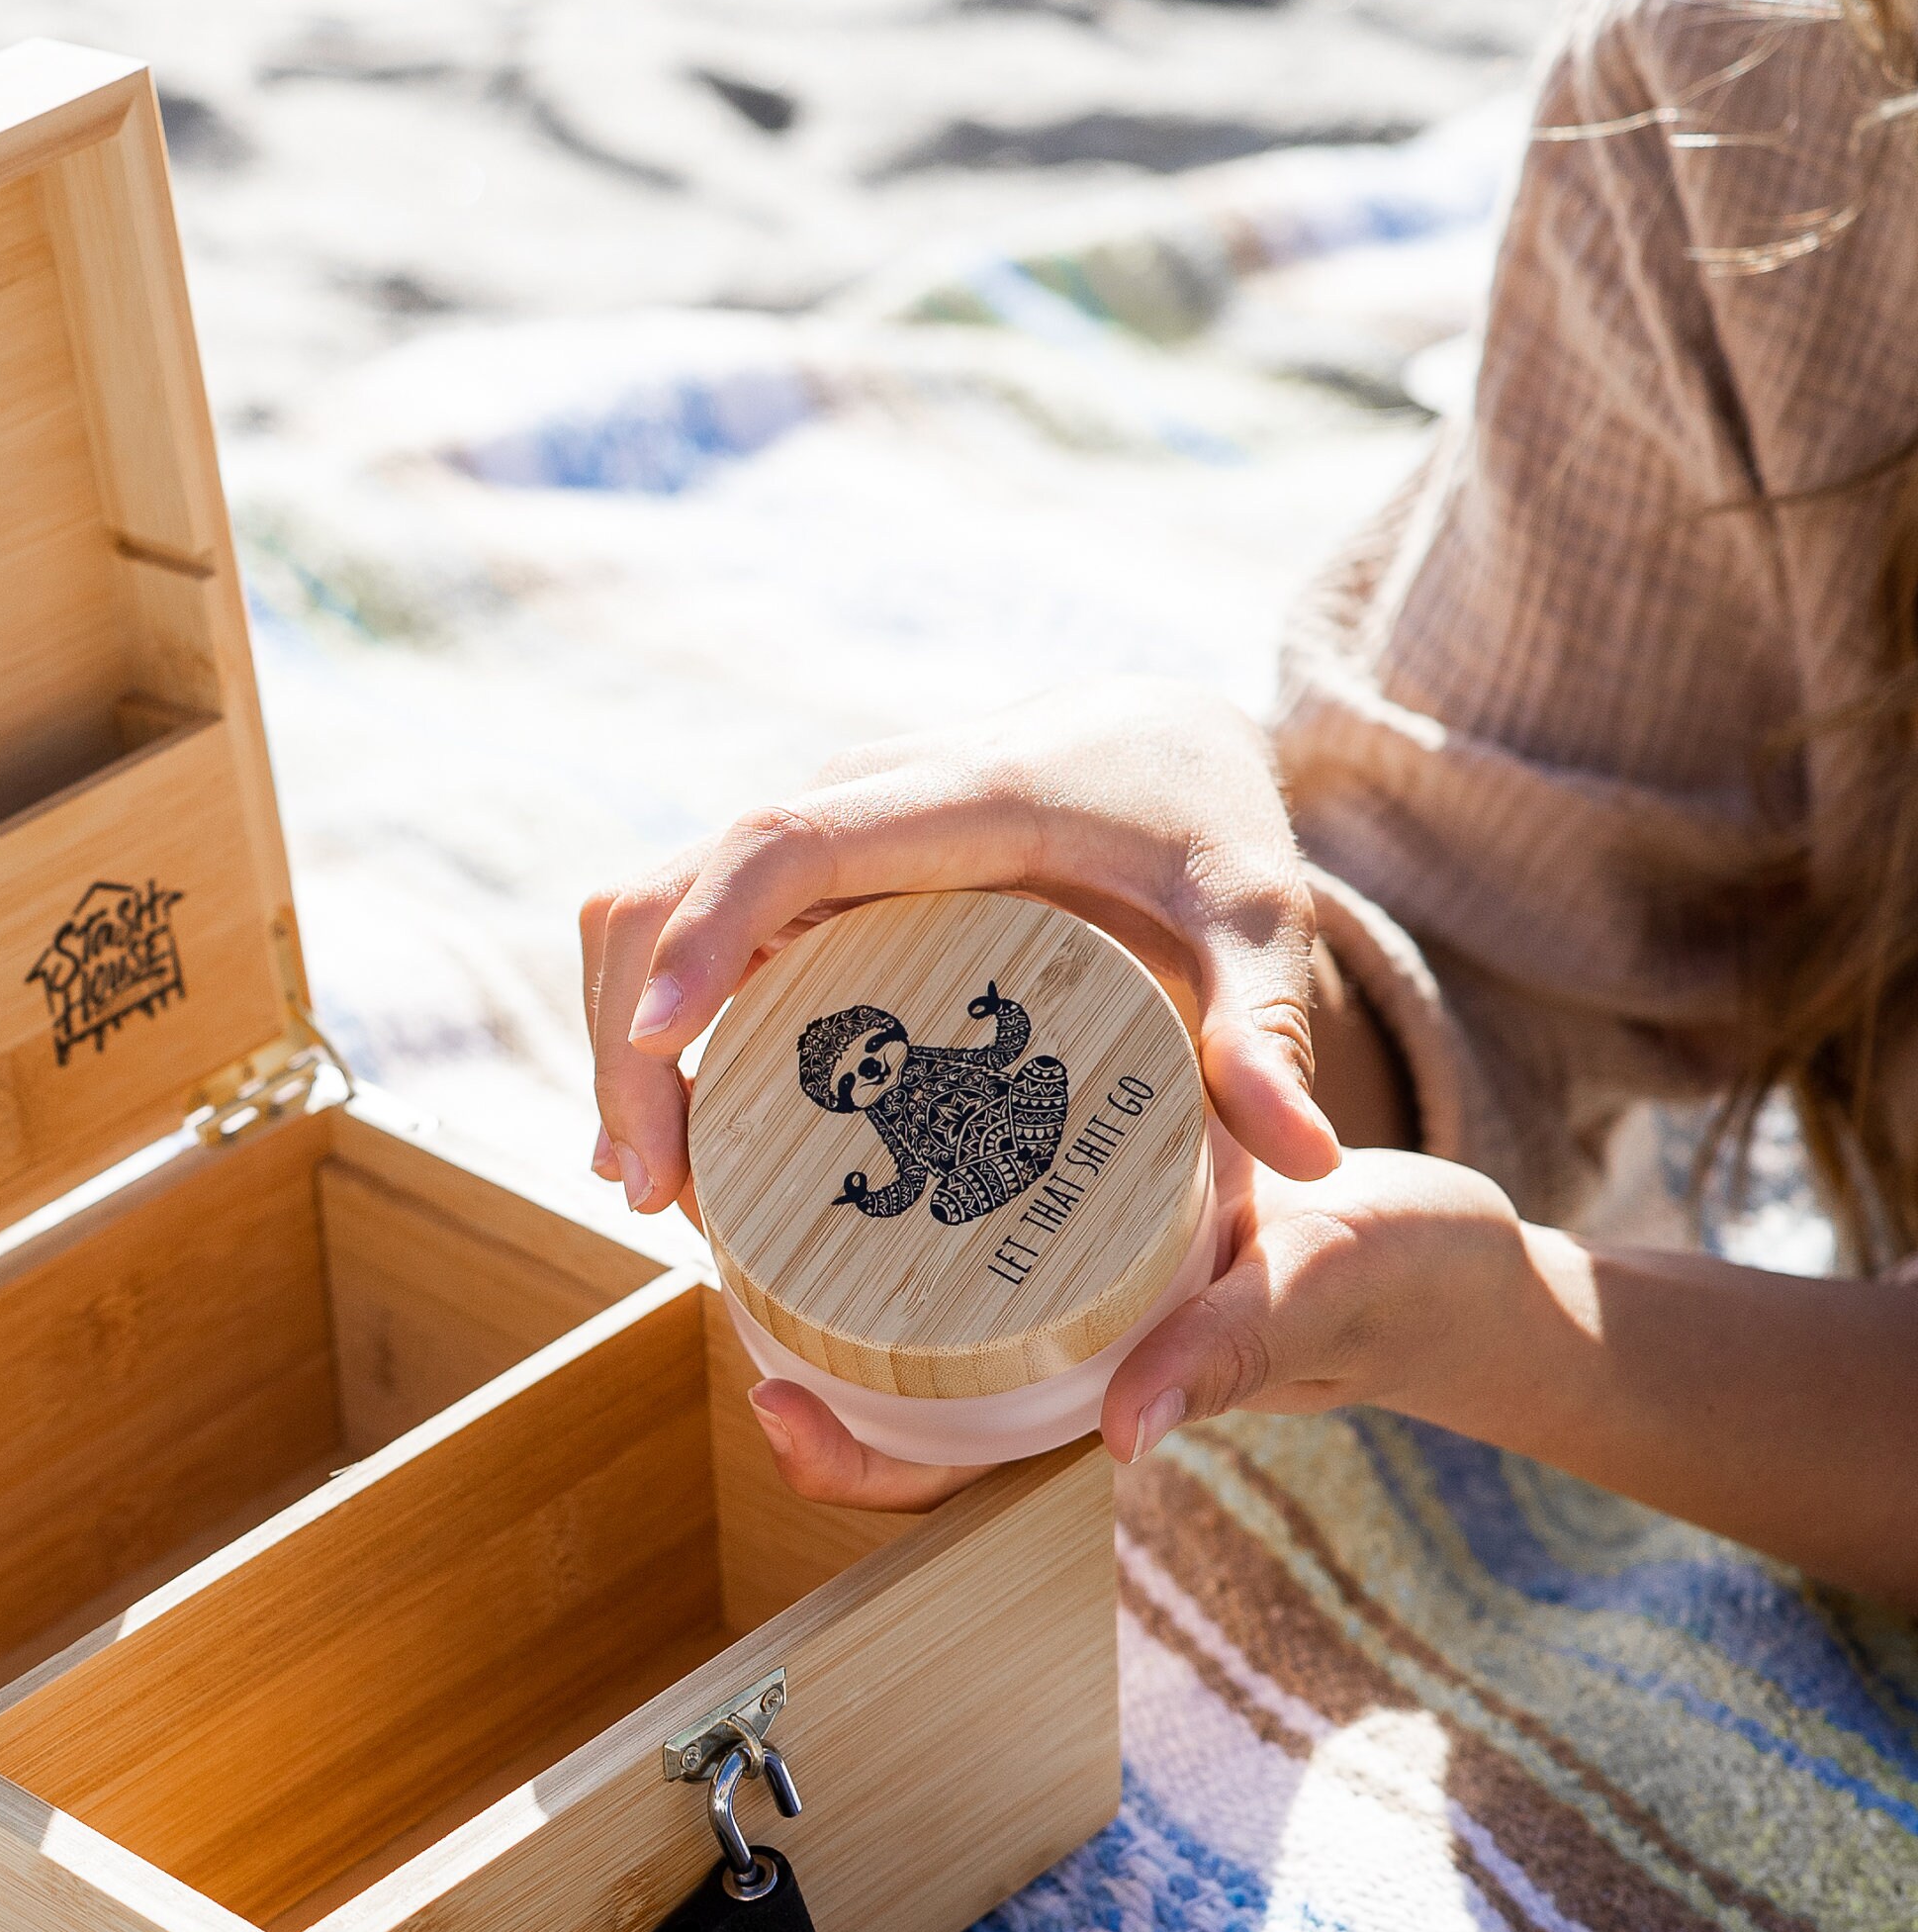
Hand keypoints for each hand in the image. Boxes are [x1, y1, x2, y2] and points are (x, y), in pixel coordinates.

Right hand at [580, 679, 1342, 1220]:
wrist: (1162, 739)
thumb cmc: (1205, 831)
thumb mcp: (1257, 920)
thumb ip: (1271, 1026)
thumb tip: (1307, 1162)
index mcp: (953, 798)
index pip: (778, 844)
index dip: (700, 938)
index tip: (662, 1050)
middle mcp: (853, 803)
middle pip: (669, 887)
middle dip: (632, 1037)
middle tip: (654, 1192)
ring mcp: (810, 835)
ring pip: (650, 906)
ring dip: (624, 1041)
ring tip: (653, 1191)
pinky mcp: (795, 876)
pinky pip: (682, 929)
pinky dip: (650, 1026)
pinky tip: (671, 1145)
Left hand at [742, 1150, 1526, 1510]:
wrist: (1436, 1242)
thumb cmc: (1384, 1276)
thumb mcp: (1307, 1293)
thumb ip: (1226, 1356)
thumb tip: (1126, 1441)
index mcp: (1086, 1410)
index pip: (932, 1473)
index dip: (842, 1464)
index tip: (770, 1402)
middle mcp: (1051, 1369)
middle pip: (891, 1396)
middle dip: (797, 1347)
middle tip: (717, 1251)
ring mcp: (1058, 1313)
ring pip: (914, 1321)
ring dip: (831, 1269)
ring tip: (754, 1179)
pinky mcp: (1075, 1241)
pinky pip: (968, 1242)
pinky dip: (908, 1200)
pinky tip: (862, 1121)